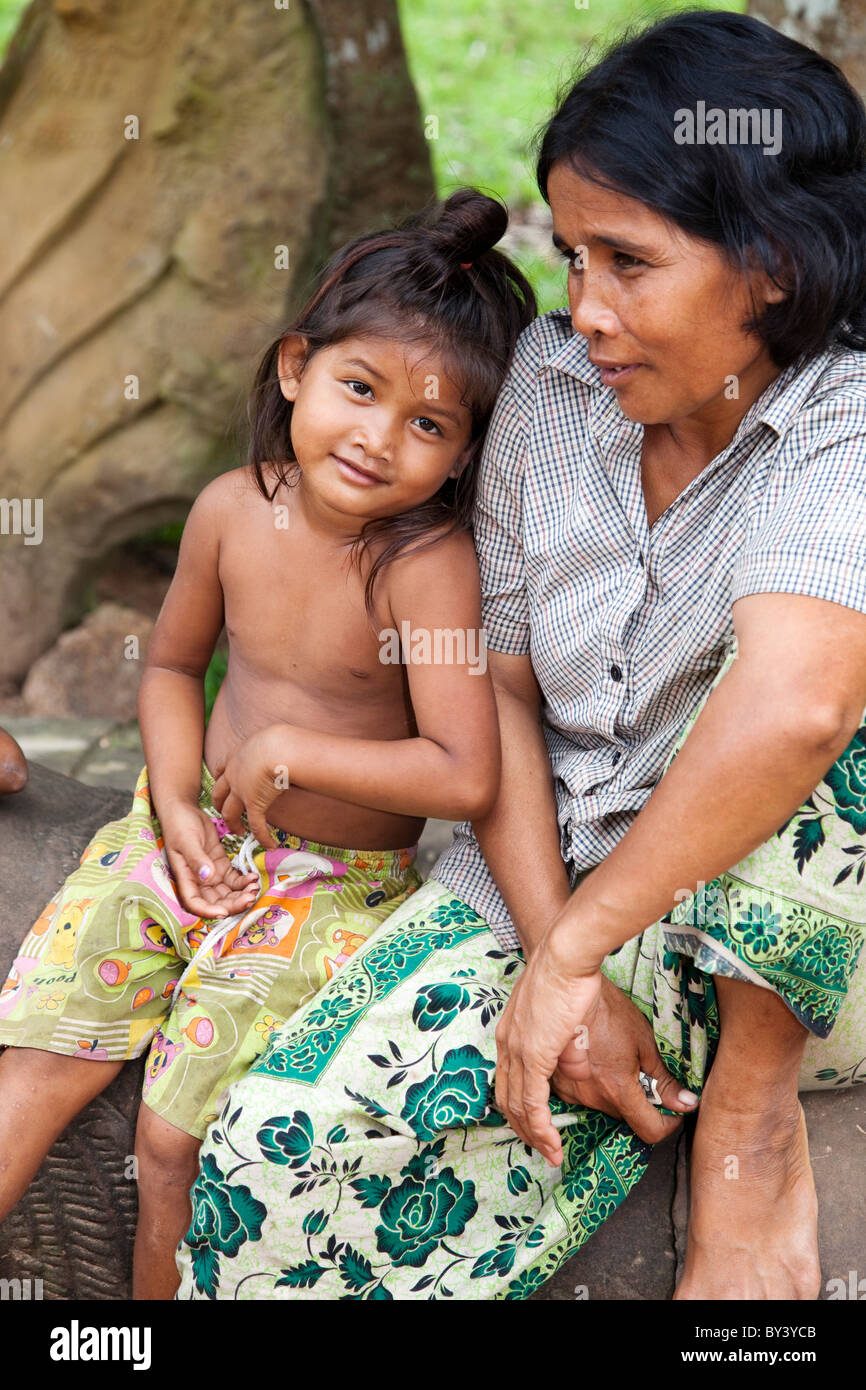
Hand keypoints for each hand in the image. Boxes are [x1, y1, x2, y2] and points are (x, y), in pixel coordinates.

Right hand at [158, 800, 259, 917]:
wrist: (184, 810)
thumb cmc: (179, 824)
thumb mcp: (187, 840)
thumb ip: (197, 859)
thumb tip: (207, 878)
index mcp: (185, 877)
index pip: (194, 902)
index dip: (208, 911)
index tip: (224, 912)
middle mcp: (197, 880)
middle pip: (215, 902)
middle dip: (232, 904)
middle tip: (250, 897)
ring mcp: (210, 874)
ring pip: (226, 893)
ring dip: (241, 895)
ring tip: (255, 888)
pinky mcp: (220, 866)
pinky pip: (233, 880)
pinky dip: (243, 882)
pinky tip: (253, 877)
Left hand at [211, 725, 289, 847]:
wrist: (277, 750)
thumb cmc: (278, 740)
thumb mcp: (265, 739)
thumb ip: (266, 747)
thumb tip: (280, 746)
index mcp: (235, 758)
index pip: (221, 770)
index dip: (220, 779)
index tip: (222, 784)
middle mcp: (233, 776)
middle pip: (219, 794)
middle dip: (219, 805)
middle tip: (223, 812)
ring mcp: (241, 792)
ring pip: (230, 813)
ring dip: (233, 824)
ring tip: (238, 832)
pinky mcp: (253, 805)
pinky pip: (256, 825)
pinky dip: (262, 836)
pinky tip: (268, 844)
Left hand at [494, 941, 604, 1165]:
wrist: (566, 955)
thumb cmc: (571, 973)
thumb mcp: (560, 1007)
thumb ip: (562, 1032)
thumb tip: (576, 1048)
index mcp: (512, 1033)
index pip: (507, 1080)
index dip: (519, 1107)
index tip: (535, 1125)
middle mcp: (508, 1045)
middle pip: (507, 1098)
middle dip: (524, 1129)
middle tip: (542, 1148)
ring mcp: (518, 1051)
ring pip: (518, 1106)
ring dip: (534, 1136)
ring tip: (550, 1153)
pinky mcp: (533, 1056)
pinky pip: (532, 1103)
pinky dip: (540, 1128)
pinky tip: (550, 1144)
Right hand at [551, 974, 698, 1143]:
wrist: (568, 988)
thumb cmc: (608, 1010)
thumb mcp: (643, 1042)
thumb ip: (663, 1080)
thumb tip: (686, 1102)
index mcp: (618, 1089)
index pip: (649, 1130)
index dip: (667, 1125)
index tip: (672, 1115)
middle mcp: (592, 1096)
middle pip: (625, 1118)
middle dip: (639, 1104)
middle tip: (641, 1077)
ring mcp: (571, 1091)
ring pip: (602, 1107)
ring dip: (613, 1096)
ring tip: (614, 1065)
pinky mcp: (557, 1082)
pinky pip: (581, 1096)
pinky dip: (591, 1087)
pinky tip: (594, 1064)